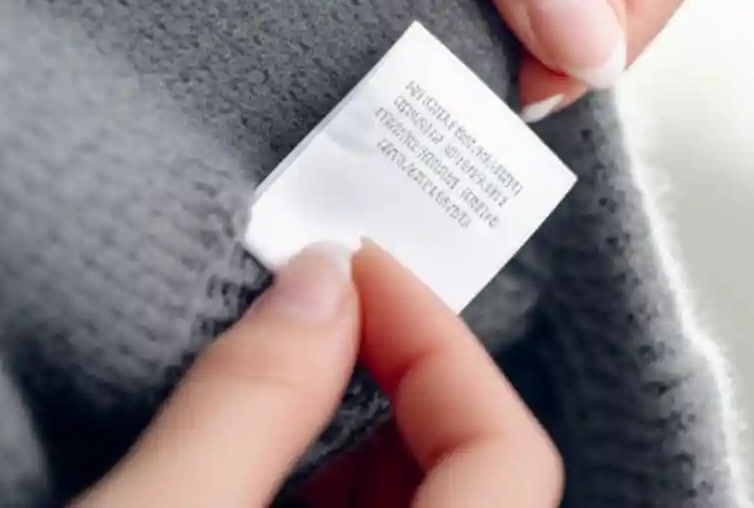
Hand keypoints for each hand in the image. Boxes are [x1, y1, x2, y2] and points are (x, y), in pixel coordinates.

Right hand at [77, 242, 561, 506]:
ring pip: (424, 502)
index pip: (507, 451)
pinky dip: (323, 485)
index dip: (437, 340)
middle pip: (475, 467)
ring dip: (350, 436)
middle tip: (309, 314)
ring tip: (267, 384)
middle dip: (390, 380)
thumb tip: (316, 282)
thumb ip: (246, 405)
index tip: (356, 269)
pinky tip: (247, 462)